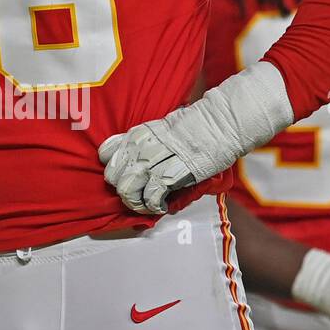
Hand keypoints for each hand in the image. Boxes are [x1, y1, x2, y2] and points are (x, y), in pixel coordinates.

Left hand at [99, 63, 293, 214]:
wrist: (222, 124)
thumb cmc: (197, 127)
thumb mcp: (164, 128)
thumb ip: (148, 142)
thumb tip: (138, 162)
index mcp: (139, 133)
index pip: (106, 153)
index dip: (114, 169)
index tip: (126, 175)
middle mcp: (142, 146)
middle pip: (113, 177)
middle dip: (123, 191)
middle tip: (139, 195)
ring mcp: (156, 160)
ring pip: (128, 189)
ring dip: (136, 203)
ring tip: (148, 205)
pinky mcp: (173, 173)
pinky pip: (152, 196)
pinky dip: (155, 206)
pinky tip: (163, 205)